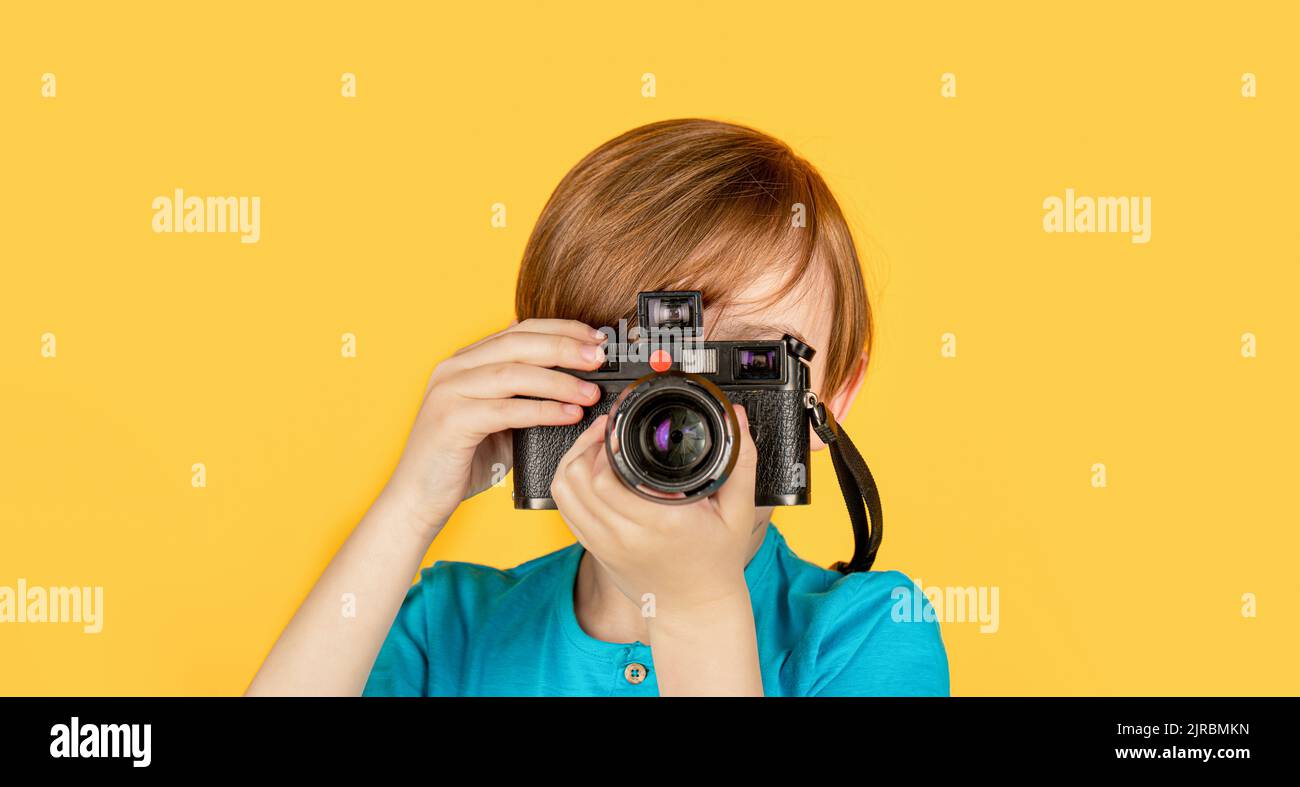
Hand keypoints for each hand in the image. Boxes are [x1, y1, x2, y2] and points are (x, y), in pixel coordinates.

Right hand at [380, 319, 606, 538]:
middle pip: (518, 344)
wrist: (419, 497)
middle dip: (564, 346)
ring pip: (512, 373)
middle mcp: (454, 369)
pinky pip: (505, 410)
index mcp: (466, 361)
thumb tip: (572, 380)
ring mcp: (449, 392)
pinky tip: (568, 414)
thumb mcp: (499, 419)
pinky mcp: (451, 421)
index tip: (595, 337)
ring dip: (558, 380)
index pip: (519, 330)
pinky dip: (541, 410)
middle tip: (600, 356)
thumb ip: (525, 396)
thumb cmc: (462, 459)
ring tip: (591, 391)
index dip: (561, 329)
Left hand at [549, 406, 759, 618]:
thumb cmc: (717, 562)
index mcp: (661, 522)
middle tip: (606, 431)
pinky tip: (586, 472)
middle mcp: (626, 535)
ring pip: (566, 491)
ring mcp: (605, 545)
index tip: (619, 427)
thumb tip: (737, 417)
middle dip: (587, 445)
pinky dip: (570, 485)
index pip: (607, 476)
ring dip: (574, 462)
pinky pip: (566, 510)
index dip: (605, 444)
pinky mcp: (595, 550)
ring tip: (594, 447)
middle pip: (579, 478)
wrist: (696, 609)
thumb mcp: (739, 511)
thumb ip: (741, 461)